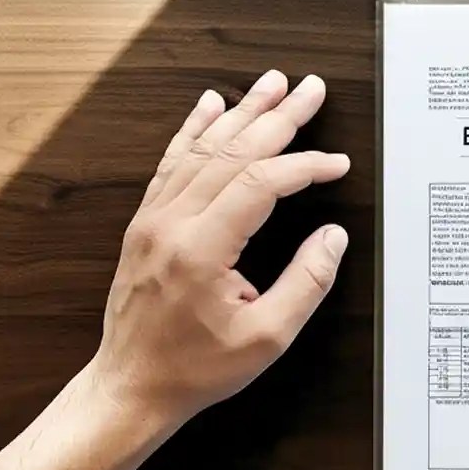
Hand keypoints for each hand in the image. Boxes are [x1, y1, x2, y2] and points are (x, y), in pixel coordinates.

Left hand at [89, 70, 349, 422]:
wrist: (131, 385)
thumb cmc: (196, 368)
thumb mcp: (268, 338)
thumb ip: (307, 283)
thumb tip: (333, 238)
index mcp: (201, 250)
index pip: (260, 184)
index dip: (305, 167)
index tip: (336, 165)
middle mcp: (171, 224)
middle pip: (231, 152)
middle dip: (278, 117)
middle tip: (310, 88)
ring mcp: (153, 220)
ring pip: (201, 149)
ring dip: (241, 112)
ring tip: (272, 84)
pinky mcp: (146, 223)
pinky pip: (171, 162)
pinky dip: (193, 129)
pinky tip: (210, 105)